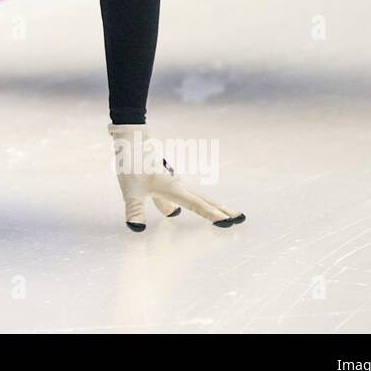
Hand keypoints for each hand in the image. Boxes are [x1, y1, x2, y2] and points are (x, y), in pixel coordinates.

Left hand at [108, 124, 244, 231]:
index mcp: (172, 188)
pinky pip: (184, 195)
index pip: (197, 205)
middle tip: (240, 218)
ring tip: (226, 214)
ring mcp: (174, 183)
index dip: (212, 215)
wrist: (130, 141)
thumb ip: (134, 210)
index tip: (228, 223)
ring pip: (197, 197)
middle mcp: (178, 185)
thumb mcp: (130, 191)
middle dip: (222, 210)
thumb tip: (137, 229)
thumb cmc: (131, 165)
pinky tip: (178, 212)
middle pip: (204, 200)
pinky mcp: (168, 181)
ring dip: (212, 206)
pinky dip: (194, 203)